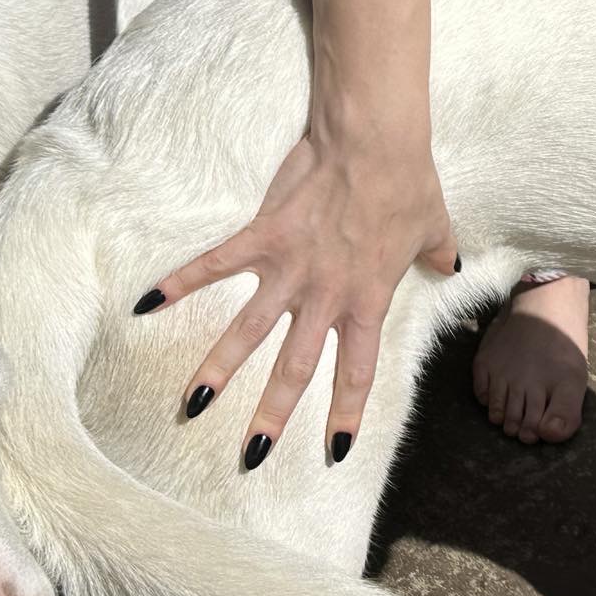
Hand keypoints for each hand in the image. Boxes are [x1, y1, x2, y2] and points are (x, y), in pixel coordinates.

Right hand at [135, 128, 455, 466]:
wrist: (374, 140)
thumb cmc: (408, 181)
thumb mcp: (434, 224)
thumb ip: (437, 253)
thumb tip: (450, 264)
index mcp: (368, 298)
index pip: (357, 369)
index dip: (345, 412)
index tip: (333, 451)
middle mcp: (326, 294)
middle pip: (296, 367)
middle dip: (273, 415)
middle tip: (252, 456)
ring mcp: (290, 267)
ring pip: (249, 330)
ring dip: (219, 369)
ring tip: (194, 406)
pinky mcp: (263, 235)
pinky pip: (214, 264)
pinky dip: (179, 283)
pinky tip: (146, 306)